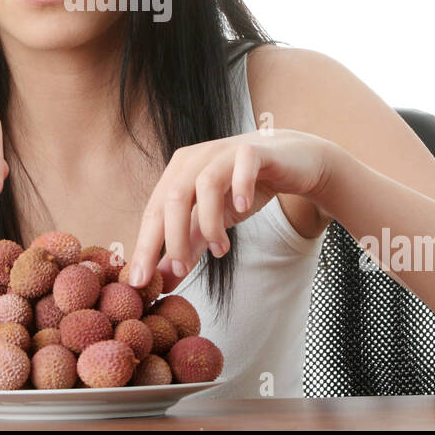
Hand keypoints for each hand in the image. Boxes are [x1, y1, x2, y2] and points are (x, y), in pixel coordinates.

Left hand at [126, 129, 336, 292]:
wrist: (292, 163)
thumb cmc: (244, 191)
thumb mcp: (212, 223)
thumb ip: (188, 249)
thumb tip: (160, 283)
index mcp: (178, 174)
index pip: (154, 211)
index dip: (145, 245)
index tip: (142, 281)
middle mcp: (196, 159)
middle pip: (173, 197)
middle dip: (174, 238)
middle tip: (181, 269)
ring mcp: (224, 152)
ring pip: (205, 184)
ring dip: (210, 223)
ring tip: (220, 250)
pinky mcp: (255, 151)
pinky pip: (243, 166)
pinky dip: (240, 188)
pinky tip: (243, 208)